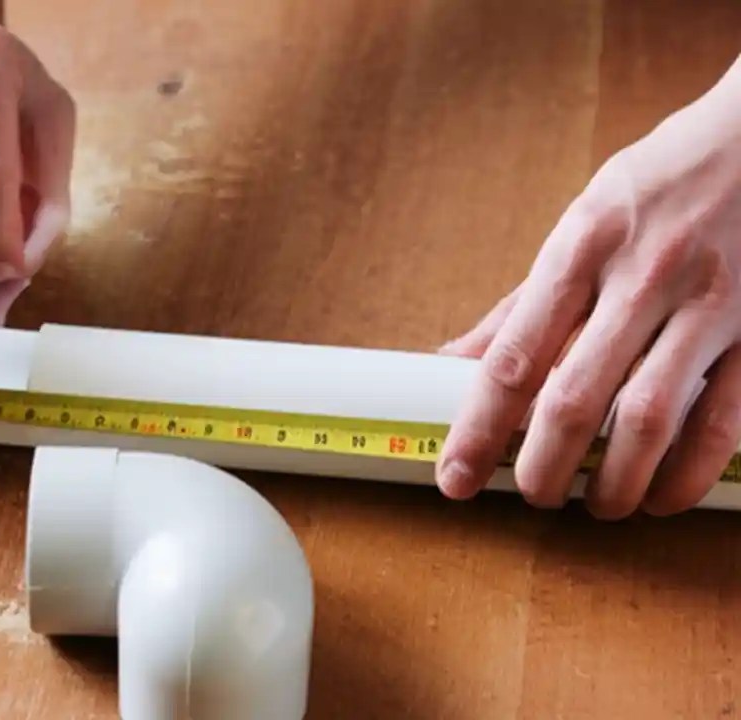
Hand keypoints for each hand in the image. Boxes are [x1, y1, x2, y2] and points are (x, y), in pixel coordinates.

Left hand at [436, 65, 740, 518]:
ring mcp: (712, 301)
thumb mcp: (586, 219)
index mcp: (584, 242)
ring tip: (594, 506)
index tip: (454, 474)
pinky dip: (688, 473)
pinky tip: (663, 495)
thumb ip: (525, 301)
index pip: (515, 354)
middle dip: (542, 465)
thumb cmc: (667, 180)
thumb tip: (456, 362)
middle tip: (529, 494)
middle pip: (575, 397)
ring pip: (650, 419)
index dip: (478, 426)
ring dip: (614, 481)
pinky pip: (722, 421)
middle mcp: (645, 272)